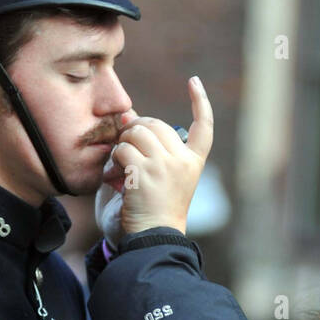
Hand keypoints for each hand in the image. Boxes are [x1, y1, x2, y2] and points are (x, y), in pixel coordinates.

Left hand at [104, 78, 213, 238]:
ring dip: (123, 144)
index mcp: (193, 162)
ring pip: (136, 133)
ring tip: (122, 165)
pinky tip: (117, 177)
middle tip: (126, 149)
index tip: (194, 82)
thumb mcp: (160, 176)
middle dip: (136, 130)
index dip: (200, 102)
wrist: (154, 237)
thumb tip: (127, 114)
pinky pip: (123, 150)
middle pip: (156, 124)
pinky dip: (115, 161)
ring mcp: (165, 165)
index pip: (204, 126)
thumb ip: (149, 146)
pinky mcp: (146, 173)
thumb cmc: (155, 210)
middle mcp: (183, 161)